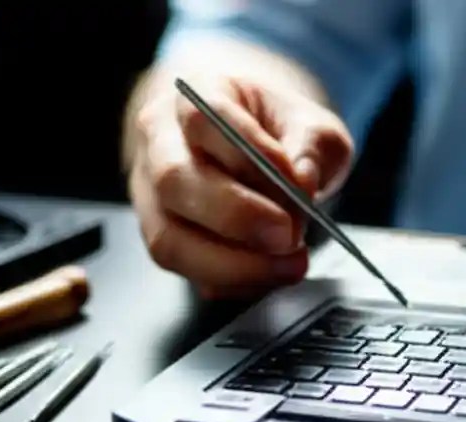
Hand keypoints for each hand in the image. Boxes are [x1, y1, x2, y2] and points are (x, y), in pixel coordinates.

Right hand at [128, 73, 353, 298]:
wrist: (245, 146)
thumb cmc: (274, 130)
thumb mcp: (309, 122)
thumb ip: (312, 146)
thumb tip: (303, 185)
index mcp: (191, 95)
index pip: (203, 119)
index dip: (249, 154)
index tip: (295, 182)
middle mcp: (159, 145)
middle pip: (174, 181)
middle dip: (237, 216)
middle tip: (288, 234)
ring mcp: (153, 199)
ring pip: (170, 239)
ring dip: (234, 264)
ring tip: (290, 262)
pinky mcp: (168, 243)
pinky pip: (189, 273)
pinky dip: (236, 282)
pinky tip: (273, 272)